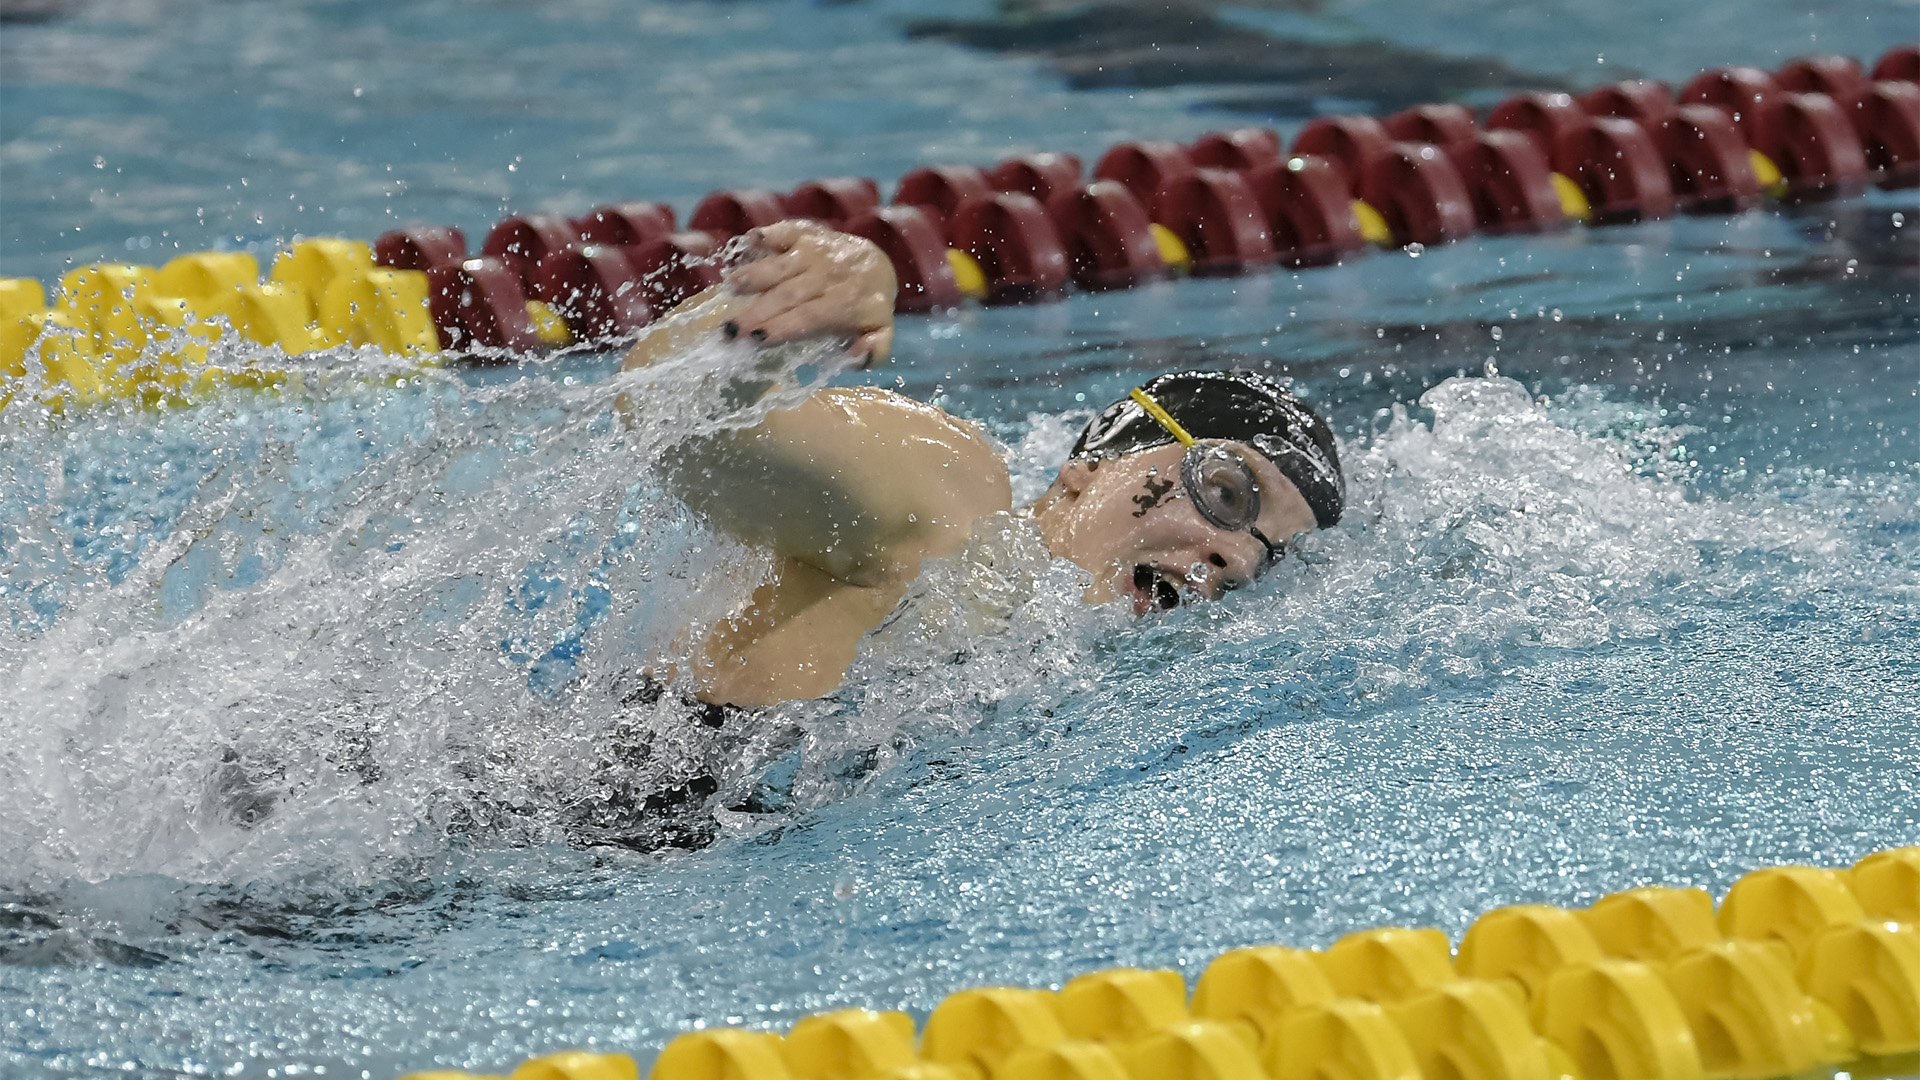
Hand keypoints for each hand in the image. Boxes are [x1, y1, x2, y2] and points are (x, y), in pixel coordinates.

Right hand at [724, 220, 896, 365]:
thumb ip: (875, 352)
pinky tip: (751, 240)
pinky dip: (770, 234)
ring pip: (783, 264)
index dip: (782, 327)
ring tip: (730, 287)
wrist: (877, 263)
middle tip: (729, 329)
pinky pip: (788, 231)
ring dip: (755, 274)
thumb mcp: (880, 333)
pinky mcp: (808, 234)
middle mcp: (831, 275)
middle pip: (789, 295)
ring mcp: (819, 252)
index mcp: (848, 303)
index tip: (756, 339)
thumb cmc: (868, 307)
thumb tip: (857, 355)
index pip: (810, 317)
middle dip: (757, 311)